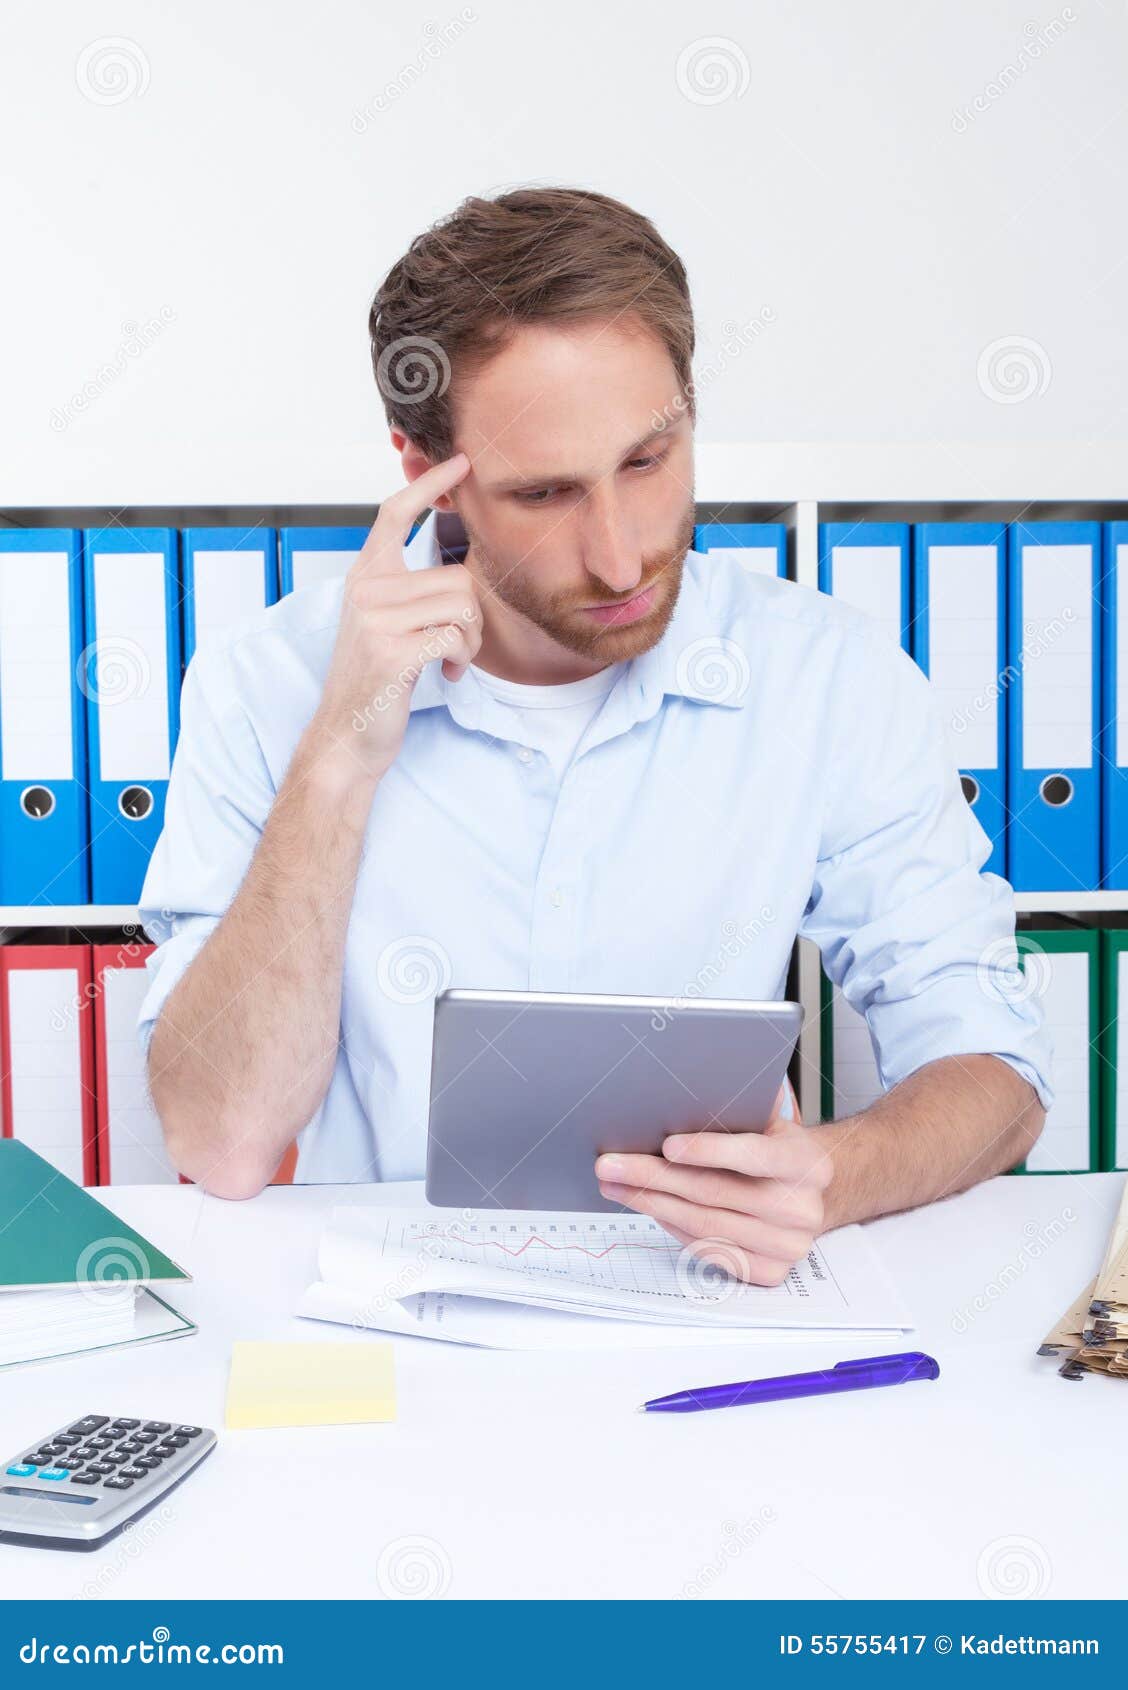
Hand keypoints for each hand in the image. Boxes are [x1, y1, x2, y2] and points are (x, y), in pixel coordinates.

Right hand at [310, 452, 479, 781]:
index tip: (460, 463)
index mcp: (363, 577)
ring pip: (463, 606)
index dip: (428, 485)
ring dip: (471, 641)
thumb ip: (405, 591)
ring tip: (451, 660)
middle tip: (458, 646)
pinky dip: (463, 659)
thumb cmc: (374, 681)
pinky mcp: (393, 652)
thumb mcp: (383, 624)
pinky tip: (447, 674)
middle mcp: (365, 590)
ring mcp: (376, 620)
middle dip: (472, 617)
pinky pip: (457, 636)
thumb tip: (458, 573)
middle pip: (456, 577)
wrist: (348, 734)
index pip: (394, 514)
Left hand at [594, 1084, 832, 1285]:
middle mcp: (801, 1209)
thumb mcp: (772, 1123)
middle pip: (714, 1193)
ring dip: (651, 1203)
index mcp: (807, 1163)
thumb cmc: (778, 1152)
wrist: (813, 1196)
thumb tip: (689, 1088)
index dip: (709, 1150)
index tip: (666, 1145)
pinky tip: (649, 1207)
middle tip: (611, 1164)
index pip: (755, 1155)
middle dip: (654, 1177)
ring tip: (615, 1185)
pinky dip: (672, 1227)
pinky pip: (708, 1250)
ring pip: (704, 1225)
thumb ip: (741, 1107)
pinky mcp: (769, 1272)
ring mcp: (787, 1246)